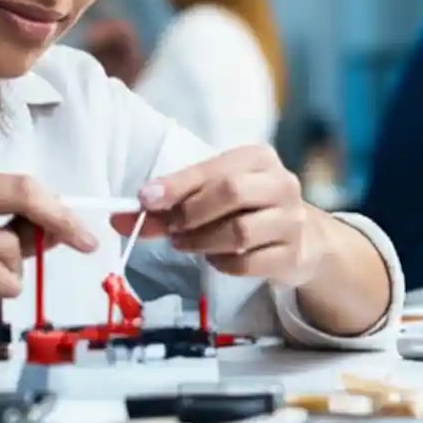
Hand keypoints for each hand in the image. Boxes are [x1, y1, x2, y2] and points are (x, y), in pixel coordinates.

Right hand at [0, 172, 97, 345]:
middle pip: (23, 195)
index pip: (22, 184)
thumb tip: (58, 229)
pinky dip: (6, 286)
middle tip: (85, 244)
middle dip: (61, 221)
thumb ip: (7, 230)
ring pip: (10, 246)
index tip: (85, 230)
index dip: (60, 207)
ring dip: (18, 272)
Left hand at [112, 145, 330, 287]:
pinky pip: (248, 263)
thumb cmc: (248, 208)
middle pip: (230, 192)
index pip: (213, 169)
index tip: (144, 200)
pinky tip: (214, 259)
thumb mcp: (213, 195)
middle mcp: (281, 183)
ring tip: (184, 244)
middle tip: (168, 229)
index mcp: (258, 158)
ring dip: (201, 241)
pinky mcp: (292, 254)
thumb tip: (121, 218)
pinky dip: (222, 264)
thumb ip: (172, 203)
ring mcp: (291, 220)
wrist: (301, 239)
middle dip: (191, 213)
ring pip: (239, 231)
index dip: (177, 185)